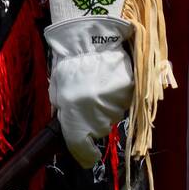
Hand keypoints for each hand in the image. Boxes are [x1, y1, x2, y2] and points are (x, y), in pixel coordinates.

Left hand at [45, 17, 133, 168]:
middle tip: (85, 98)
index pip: (81, 149)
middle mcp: (98, 117)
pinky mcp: (130, 93)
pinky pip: (122, 101)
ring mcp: (117, 106)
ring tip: (97, 84)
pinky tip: (108, 79)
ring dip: (104, 106)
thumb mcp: (57, 87)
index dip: (83, 153)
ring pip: (111, 116)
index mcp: (76, 118)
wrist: (93, 36)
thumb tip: (66, 121)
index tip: (86, 153)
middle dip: (91, 120)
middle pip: (97, 130)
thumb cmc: (70, 60)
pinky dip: (116, 94)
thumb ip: (61, 109)